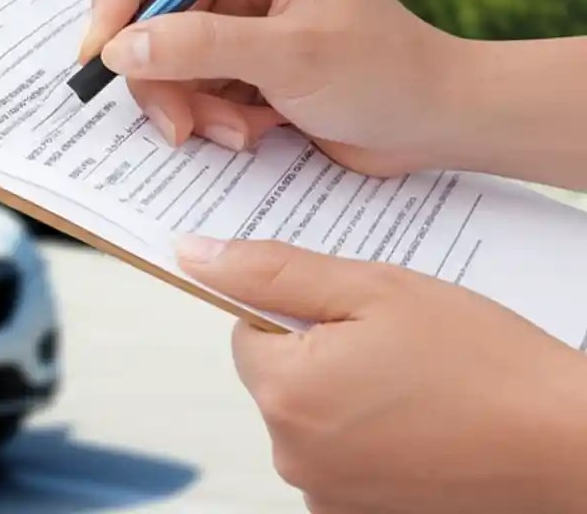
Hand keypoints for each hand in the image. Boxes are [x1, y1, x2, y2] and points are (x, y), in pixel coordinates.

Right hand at [80, 0, 470, 177]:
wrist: (433, 126)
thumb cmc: (383, 73)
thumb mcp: (289, 55)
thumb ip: (201, 46)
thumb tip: (122, 47)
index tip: (102, 47)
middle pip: (153, 11)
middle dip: (159, 71)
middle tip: (173, 122)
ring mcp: (237, 22)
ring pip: (164, 59)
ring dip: (189, 105)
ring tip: (234, 131)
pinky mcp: (238, 66)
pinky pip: (188, 90)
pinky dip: (208, 118)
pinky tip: (250, 133)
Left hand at [173, 234, 586, 513]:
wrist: (567, 444)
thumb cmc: (485, 365)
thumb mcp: (374, 289)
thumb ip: (273, 270)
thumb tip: (194, 253)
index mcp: (285, 391)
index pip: (246, 328)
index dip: (299, 311)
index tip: (350, 311)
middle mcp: (292, 454)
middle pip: (277, 376)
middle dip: (322, 353)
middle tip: (394, 346)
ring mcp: (325, 494)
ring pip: (309, 417)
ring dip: (347, 397)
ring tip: (417, 385)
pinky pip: (337, 459)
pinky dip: (368, 439)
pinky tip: (420, 425)